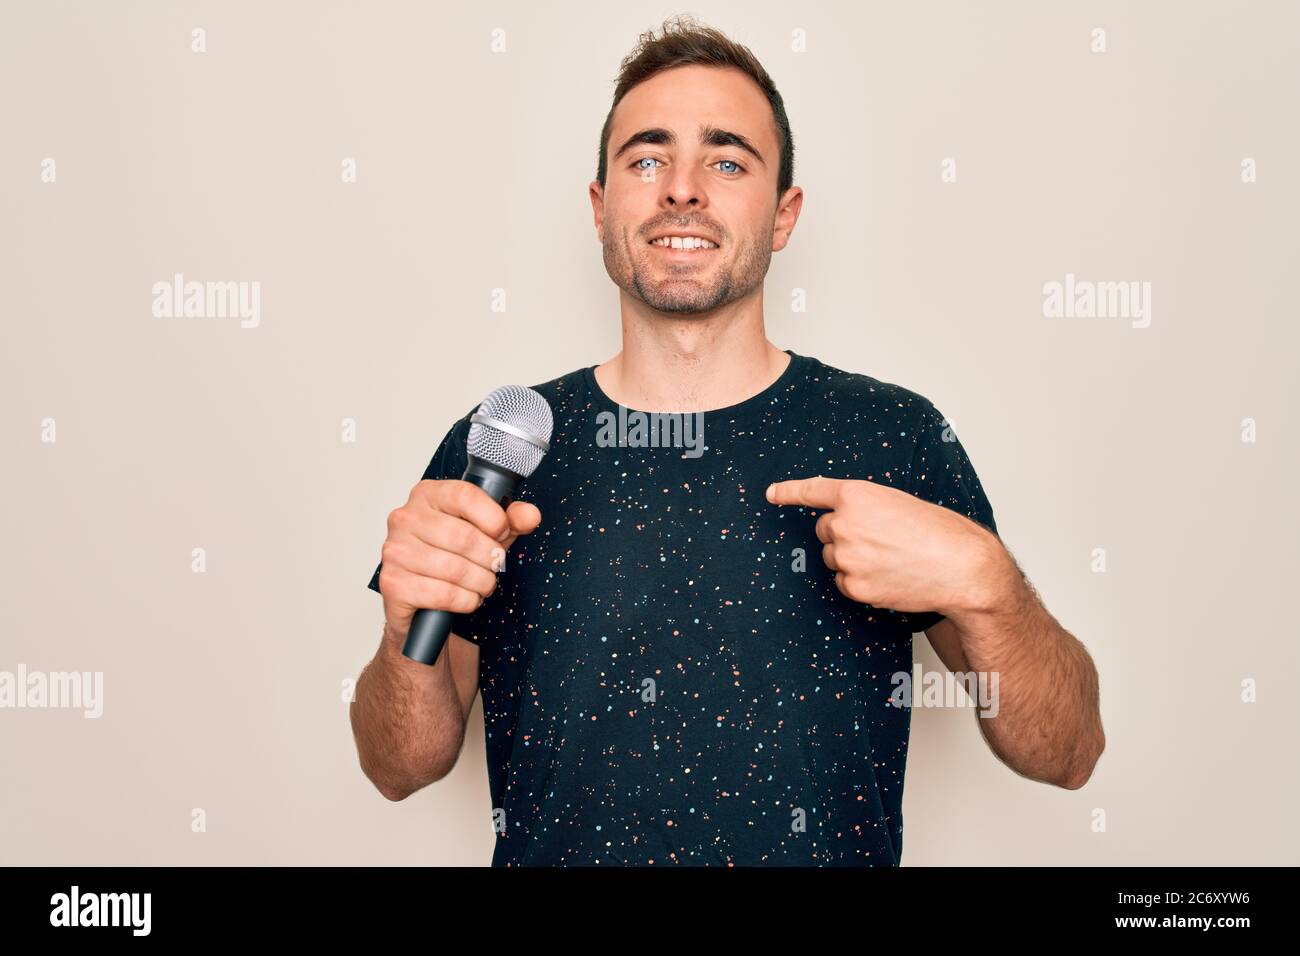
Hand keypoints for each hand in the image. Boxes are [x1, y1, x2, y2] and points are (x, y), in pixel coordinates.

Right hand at [379, 479, 541, 635]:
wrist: (418, 600)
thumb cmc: (451, 557)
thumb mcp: (486, 532)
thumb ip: (510, 520)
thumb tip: (530, 514)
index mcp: (428, 495)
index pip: (465, 495)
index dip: (494, 518)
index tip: (502, 532)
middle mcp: (405, 518)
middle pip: (464, 537)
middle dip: (490, 559)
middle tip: (494, 566)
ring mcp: (395, 551)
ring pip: (456, 569)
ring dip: (481, 583)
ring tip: (482, 584)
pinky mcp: (393, 583)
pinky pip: (444, 594)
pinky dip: (465, 601)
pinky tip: (465, 598)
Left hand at [765, 476, 1004, 616]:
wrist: (961, 567)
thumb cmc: (938, 532)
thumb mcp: (897, 503)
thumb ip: (864, 506)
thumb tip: (839, 519)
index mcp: (857, 494)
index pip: (813, 491)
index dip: (789, 492)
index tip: (772, 494)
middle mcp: (844, 523)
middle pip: (824, 530)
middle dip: (843, 534)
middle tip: (879, 540)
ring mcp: (846, 557)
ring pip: (833, 558)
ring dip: (852, 560)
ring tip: (890, 559)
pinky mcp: (853, 586)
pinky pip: (843, 583)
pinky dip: (860, 582)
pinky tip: (888, 577)